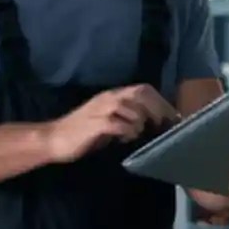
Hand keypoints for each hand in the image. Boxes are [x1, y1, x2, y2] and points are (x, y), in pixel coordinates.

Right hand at [41, 84, 178, 163]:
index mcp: (113, 95)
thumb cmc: (82, 133)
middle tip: (165, 126)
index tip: (173, 117)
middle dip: (158, 110)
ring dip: (142, 122)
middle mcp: (109, 98)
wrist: (55, 139)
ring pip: (133, 108)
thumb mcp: (108, 121)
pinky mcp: (97, 124)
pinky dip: (128, 131)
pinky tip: (126, 138)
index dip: (161, 102)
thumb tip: (151, 124)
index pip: (143, 90)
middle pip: (142, 94)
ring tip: (141, 133)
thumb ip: (126, 118)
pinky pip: (120, 124)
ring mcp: (102, 109)